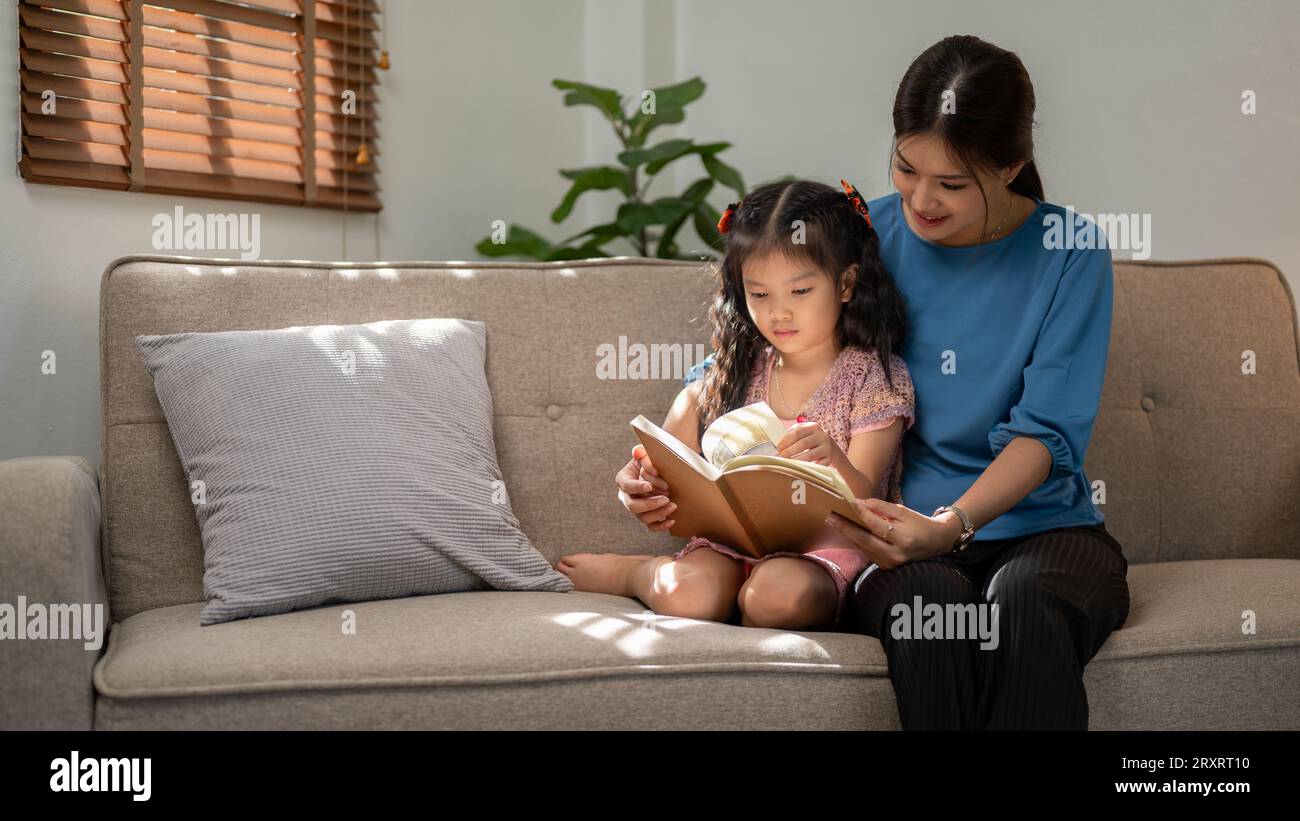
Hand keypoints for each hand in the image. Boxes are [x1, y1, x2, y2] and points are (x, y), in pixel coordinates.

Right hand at [615, 445, 677, 531]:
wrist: (659, 471)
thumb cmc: (650, 461)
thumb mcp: (645, 454)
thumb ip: (642, 453)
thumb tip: (638, 452)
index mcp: (623, 480)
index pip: (627, 486)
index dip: (637, 487)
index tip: (649, 487)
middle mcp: (627, 496)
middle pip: (633, 506)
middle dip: (649, 503)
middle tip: (666, 497)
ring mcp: (636, 509)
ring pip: (642, 518)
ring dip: (658, 513)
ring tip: (673, 505)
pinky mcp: (646, 517)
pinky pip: (651, 526)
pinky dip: (661, 526)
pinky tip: (672, 521)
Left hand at [776, 421, 840, 466]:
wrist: (829, 446)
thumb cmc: (809, 440)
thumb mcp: (802, 433)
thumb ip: (791, 436)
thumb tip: (775, 444)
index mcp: (813, 427)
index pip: (797, 433)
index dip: (786, 441)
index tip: (778, 448)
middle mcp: (822, 436)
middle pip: (803, 444)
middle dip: (789, 452)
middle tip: (779, 458)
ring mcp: (827, 448)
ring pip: (810, 456)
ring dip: (796, 461)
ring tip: (786, 464)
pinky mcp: (828, 459)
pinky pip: (817, 465)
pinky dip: (808, 468)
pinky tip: (799, 469)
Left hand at [824, 498, 963, 568]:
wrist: (936, 543)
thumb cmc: (919, 524)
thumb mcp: (903, 512)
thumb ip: (882, 507)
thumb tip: (860, 503)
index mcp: (903, 538)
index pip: (876, 525)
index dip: (862, 513)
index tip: (849, 502)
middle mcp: (896, 554)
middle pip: (865, 540)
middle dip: (845, 527)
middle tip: (830, 516)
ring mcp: (891, 564)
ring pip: (864, 547)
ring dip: (848, 534)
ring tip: (834, 521)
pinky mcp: (887, 567)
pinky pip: (868, 552)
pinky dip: (858, 541)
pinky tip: (848, 531)